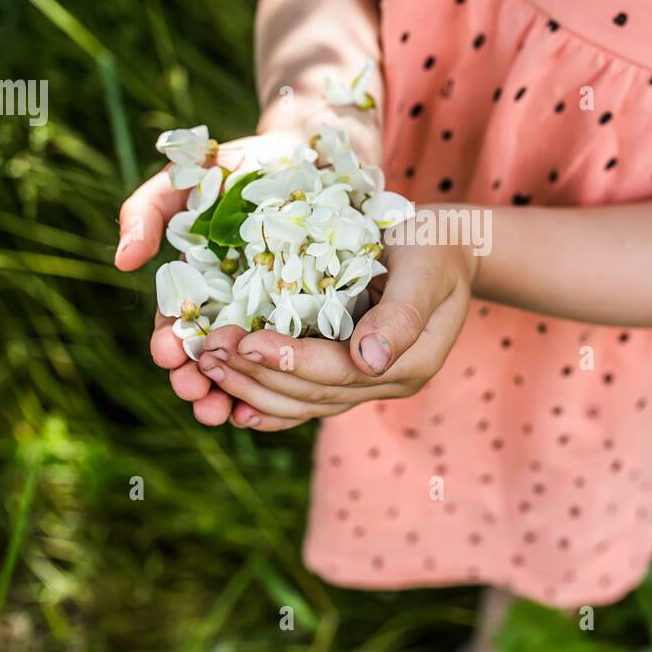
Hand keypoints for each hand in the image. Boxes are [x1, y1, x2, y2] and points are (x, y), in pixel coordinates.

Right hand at [115, 129, 305, 425]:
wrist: (308, 152)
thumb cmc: (239, 167)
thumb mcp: (186, 179)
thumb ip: (147, 211)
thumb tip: (125, 262)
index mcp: (199, 289)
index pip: (177, 330)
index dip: (169, 346)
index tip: (167, 354)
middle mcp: (234, 312)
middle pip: (210, 360)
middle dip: (197, 382)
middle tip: (195, 394)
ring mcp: (274, 318)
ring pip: (251, 369)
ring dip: (234, 394)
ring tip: (227, 411)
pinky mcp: (317, 318)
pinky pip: (298, 358)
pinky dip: (283, 384)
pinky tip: (277, 400)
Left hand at [195, 238, 478, 430]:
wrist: (445, 248)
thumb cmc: (435, 247)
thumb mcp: (426, 269)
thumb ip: (402, 315)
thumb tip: (368, 361)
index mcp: (409, 363)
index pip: (339, 372)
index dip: (290, 361)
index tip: (245, 342)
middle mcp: (385, 382)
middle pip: (313, 394)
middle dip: (256, 376)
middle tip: (207, 354)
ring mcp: (365, 383)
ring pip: (302, 403)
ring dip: (251, 389)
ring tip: (206, 369)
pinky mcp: (344, 373)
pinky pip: (303, 400)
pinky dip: (266, 403)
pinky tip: (232, 404)